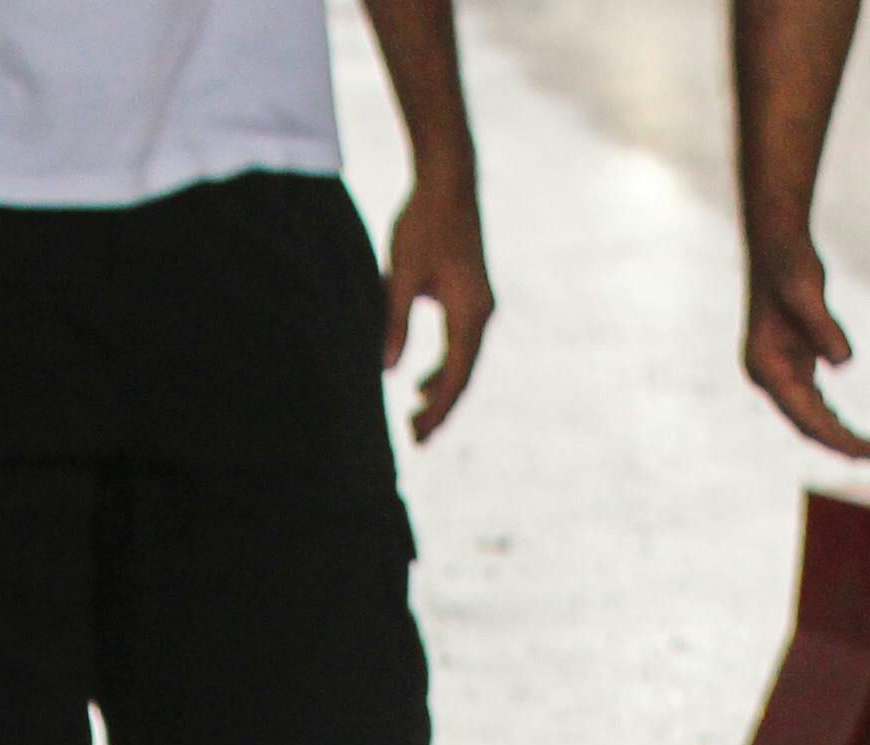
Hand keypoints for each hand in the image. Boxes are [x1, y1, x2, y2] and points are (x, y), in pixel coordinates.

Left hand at [384, 171, 493, 440]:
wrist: (448, 180)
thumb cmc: (423, 223)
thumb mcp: (400, 276)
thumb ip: (394, 323)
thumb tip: (388, 369)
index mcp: (469, 312)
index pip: (455, 376)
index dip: (437, 410)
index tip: (418, 434)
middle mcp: (481, 312)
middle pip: (462, 376)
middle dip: (439, 409)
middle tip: (415, 439)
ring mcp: (479, 304)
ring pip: (462, 362)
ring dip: (441, 390)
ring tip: (416, 416)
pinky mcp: (471, 294)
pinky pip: (460, 344)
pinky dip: (444, 366)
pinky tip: (421, 381)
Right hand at [742, 236, 869, 462]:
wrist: (776, 243)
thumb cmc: (789, 263)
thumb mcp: (806, 291)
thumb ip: (823, 327)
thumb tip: (844, 363)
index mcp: (766, 368)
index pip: (805, 416)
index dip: (837, 438)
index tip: (866, 453)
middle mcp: (768, 376)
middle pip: (808, 423)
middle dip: (842, 443)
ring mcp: (778, 371)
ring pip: (810, 415)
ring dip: (839, 433)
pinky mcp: (791, 362)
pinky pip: (812, 400)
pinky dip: (831, 415)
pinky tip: (849, 428)